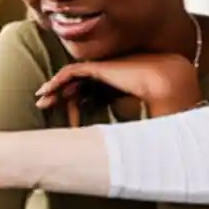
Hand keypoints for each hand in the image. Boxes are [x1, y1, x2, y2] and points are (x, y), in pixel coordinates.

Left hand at [34, 54, 200, 116]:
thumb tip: (103, 141)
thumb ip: (116, 121)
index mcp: (117, 85)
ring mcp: (103, 69)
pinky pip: (70, 72)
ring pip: (71, 78)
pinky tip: (48, 91)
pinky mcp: (98, 67)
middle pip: (77, 85)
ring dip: (55, 88)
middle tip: (43, 107)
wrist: (166, 87)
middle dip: (59, 96)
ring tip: (42, 101)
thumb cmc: (156, 105)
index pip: (89, 94)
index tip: (69, 125)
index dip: (75, 107)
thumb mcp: (130, 117)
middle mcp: (108, 75)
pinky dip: (57, 80)